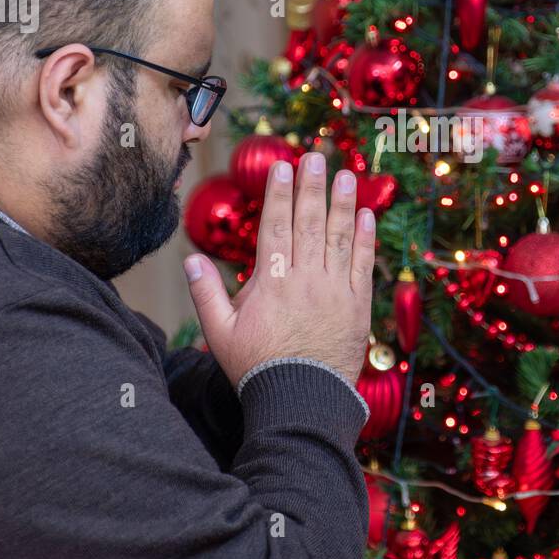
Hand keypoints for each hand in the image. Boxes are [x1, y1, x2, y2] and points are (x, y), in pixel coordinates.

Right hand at [183, 152, 374, 388]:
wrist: (301, 402)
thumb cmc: (257, 368)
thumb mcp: (220, 334)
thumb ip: (206, 293)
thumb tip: (191, 259)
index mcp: (271, 282)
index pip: (275, 227)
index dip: (279, 194)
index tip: (283, 166)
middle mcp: (306, 279)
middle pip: (309, 223)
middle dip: (311, 187)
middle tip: (315, 155)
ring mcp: (335, 291)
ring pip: (340, 238)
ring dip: (343, 204)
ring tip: (345, 176)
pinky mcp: (358, 307)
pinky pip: (364, 266)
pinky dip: (366, 239)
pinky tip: (368, 216)